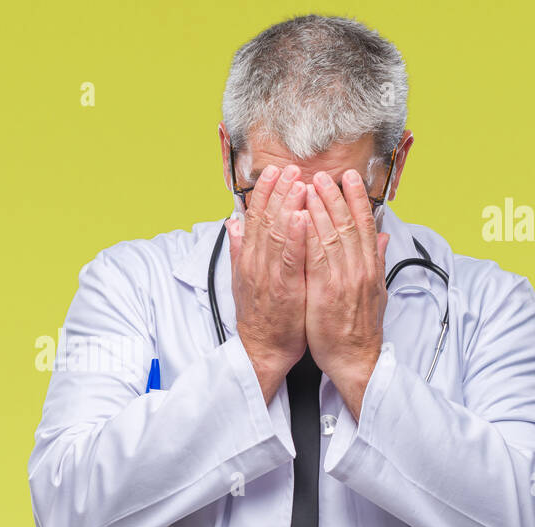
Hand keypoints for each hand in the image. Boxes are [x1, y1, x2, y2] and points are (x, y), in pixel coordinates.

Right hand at [227, 164, 311, 403]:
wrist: (262, 351)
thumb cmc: (261, 318)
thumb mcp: (242, 279)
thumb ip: (239, 249)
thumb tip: (232, 223)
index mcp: (249, 259)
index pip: (254, 218)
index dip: (264, 193)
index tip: (274, 172)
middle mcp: (256, 263)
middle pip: (265, 219)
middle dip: (278, 191)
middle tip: (291, 168)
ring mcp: (268, 276)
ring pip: (276, 233)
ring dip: (287, 205)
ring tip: (298, 182)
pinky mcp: (284, 289)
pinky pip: (290, 259)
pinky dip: (295, 237)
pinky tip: (302, 217)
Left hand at [302, 168, 390, 418]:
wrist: (355, 359)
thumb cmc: (359, 328)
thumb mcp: (375, 290)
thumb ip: (377, 260)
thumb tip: (382, 237)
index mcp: (370, 267)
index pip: (365, 225)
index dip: (356, 199)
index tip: (348, 178)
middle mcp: (359, 269)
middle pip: (348, 224)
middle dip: (334, 196)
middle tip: (322, 174)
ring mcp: (344, 279)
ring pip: (332, 235)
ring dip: (320, 208)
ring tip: (308, 185)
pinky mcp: (326, 292)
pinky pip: (316, 257)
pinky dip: (309, 235)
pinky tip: (300, 218)